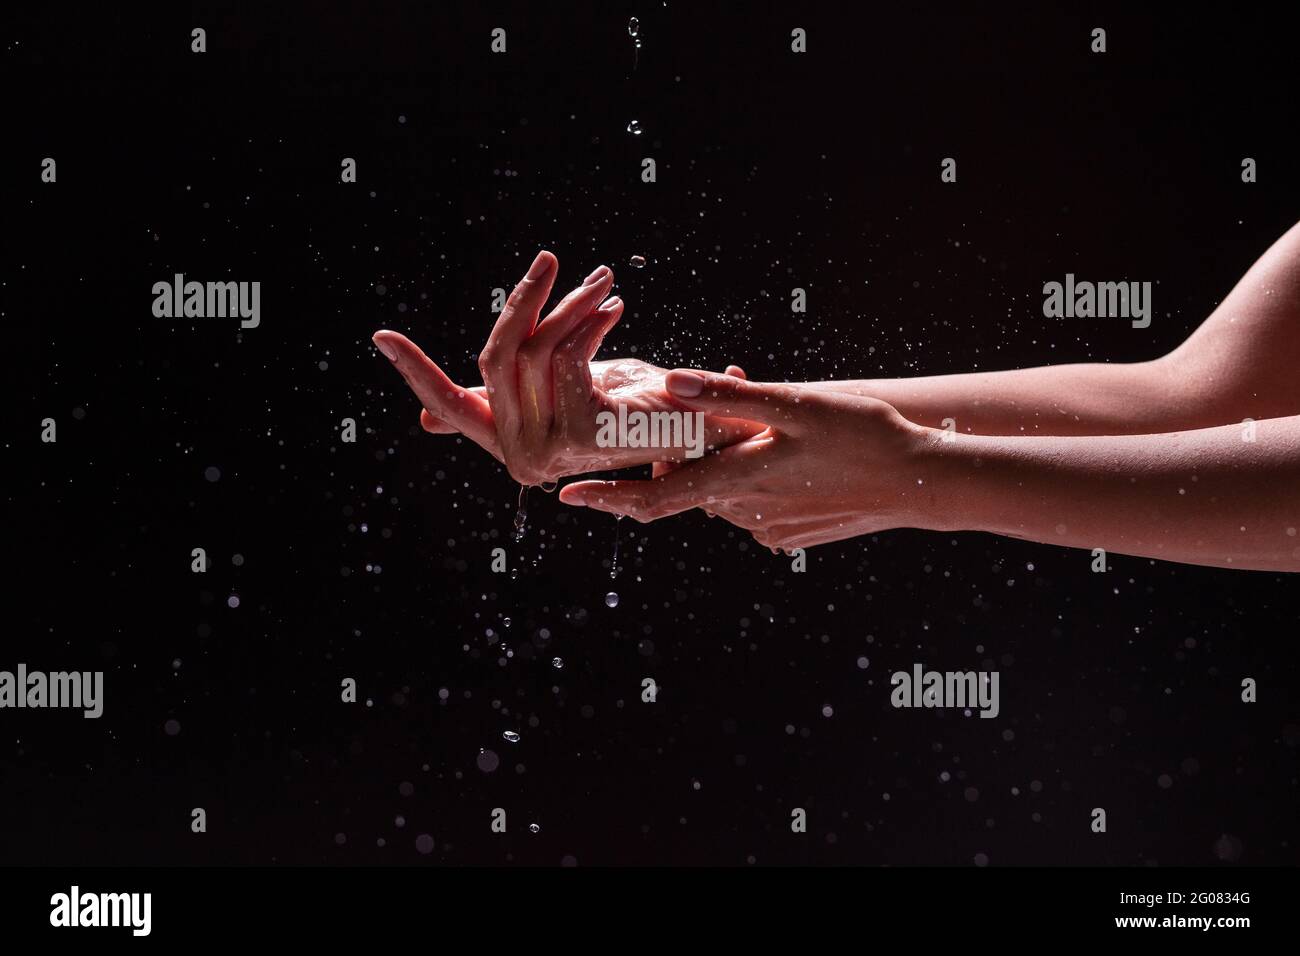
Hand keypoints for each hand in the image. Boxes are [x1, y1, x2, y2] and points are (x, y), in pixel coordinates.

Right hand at [373, 251, 761, 483]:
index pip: (450, 405)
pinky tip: (614, 309)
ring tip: (603, 282)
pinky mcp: (581, 434)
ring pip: (534, 350)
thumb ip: (503, 396)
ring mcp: (549, 453)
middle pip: (496, 357)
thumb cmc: (636, 406)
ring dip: (570, 305)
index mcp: (509, 446)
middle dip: (522, 302)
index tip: (380, 336)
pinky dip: (589, 323)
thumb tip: (425, 421)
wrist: (704, 429)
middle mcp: (521, 460)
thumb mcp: (560, 390)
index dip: (415, 370)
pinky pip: (566, 357)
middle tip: (549, 259)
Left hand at [558, 369, 939, 549]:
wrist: (923, 482)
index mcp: (737, 482)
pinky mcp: (792, 533)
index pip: (654, 500)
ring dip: (726, 459)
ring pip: (725, 490)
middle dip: (688, 448)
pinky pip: (755, 503)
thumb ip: (729, 398)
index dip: (608, 498)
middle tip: (720, 396)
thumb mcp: (797, 403)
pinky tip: (793, 451)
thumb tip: (669, 385)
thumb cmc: (864, 434)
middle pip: (692, 483)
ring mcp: (770, 528)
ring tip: (767, 418)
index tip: (567, 495)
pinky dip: (755, 478)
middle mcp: (744, 514)